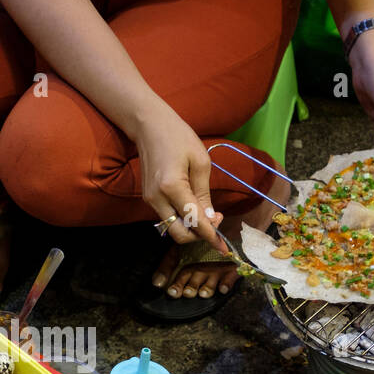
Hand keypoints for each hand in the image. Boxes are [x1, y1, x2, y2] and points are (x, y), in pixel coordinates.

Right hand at [131, 100, 228, 251]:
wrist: (149, 126)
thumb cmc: (178, 137)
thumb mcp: (201, 162)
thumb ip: (204, 194)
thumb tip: (210, 219)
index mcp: (172, 187)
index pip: (194, 221)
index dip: (211, 236)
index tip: (225, 247)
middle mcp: (157, 198)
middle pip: (179, 234)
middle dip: (199, 236)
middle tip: (216, 223)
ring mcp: (150, 200)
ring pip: (172, 228)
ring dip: (191, 228)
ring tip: (207, 213)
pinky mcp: (149, 198)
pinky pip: (167, 217)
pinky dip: (182, 219)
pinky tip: (194, 207)